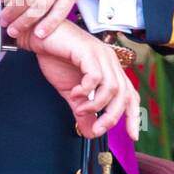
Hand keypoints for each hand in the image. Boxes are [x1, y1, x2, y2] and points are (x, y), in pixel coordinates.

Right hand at [17, 19, 140, 140]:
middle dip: (112, 117)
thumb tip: (91, 133)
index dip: (133, 116)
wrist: (39, 37)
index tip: (132, 136)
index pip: (130, 95)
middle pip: (124, 95)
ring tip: (80, 107)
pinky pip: (95, 76)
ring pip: (112, 88)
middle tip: (97, 129)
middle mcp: (110, 61)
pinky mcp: (88, 51)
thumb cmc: (56, 58)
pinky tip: (75, 92)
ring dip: (96, 104)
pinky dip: (86, 90)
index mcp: (110, 70)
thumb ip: (83, 111)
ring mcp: (101, 55)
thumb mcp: (72, 92)